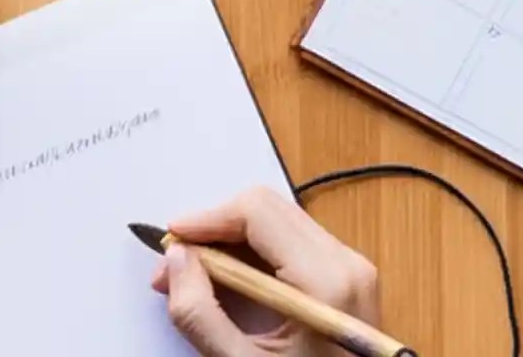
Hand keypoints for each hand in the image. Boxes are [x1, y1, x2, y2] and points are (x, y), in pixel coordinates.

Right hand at [152, 187, 380, 356]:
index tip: (172, 242)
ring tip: (196, 278)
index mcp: (326, 281)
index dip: (206, 220)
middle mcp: (346, 263)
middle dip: (213, 231)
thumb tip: (177, 261)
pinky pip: (289, 242)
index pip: (256, 213)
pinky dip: (251, 254)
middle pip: (265, 210)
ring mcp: (350, 267)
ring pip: (275, 222)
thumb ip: (200, 313)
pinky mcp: (345, 276)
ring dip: (229, 242)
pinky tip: (227, 281)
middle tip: (177, 264)